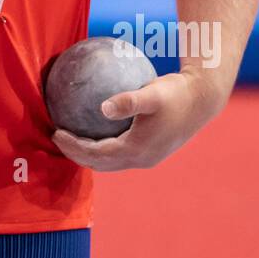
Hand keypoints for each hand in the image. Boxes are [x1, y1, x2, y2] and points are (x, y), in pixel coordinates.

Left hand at [51, 69, 224, 171]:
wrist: (202, 100)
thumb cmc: (176, 94)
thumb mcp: (152, 94)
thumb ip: (128, 101)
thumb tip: (103, 106)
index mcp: (137, 151)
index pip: (96, 154)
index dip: (73, 147)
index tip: (56, 132)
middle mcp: (141, 159)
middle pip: (100, 163)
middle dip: (76, 153)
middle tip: (57, 136)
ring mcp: (147, 156)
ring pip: (109, 160)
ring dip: (89, 152)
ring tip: (70, 134)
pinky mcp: (151, 149)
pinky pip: (119, 150)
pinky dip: (102, 144)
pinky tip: (95, 122)